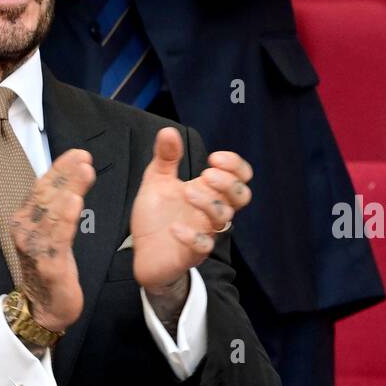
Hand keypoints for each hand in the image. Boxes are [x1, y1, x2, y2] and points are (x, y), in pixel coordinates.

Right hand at [10, 148, 96, 332]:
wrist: (43, 308)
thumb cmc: (49, 268)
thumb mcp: (49, 234)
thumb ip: (55, 210)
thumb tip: (70, 183)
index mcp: (25, 220)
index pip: (42, 187)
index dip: (59, 169)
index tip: (78, 154)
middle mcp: (25, 230)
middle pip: (46, 194)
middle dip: (65, 173)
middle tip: (83, 156)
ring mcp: (34, 246)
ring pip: (52, 211)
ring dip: (69, 188)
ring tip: (84, 171)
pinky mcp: (48, 263)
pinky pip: (58, 236)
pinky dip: (66, 217)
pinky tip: (76, 202)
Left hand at [129, 127, 252, 289]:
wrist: (143, 254)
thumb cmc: (156, 218)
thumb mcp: (157, 182)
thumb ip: (165, 158)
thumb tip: (168, 131)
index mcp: (208, 191)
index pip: (239, 176)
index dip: (235, 165)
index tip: (214, 158)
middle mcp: (211, 211)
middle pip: (242, 196)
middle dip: (229, 182)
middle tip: (207, 175)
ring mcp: (204, 232)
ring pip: (224, 218)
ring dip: (209, 202)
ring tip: (187, 193)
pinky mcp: (191, 254)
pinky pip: (203, 246)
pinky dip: (192, 236)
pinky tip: (174, 228)